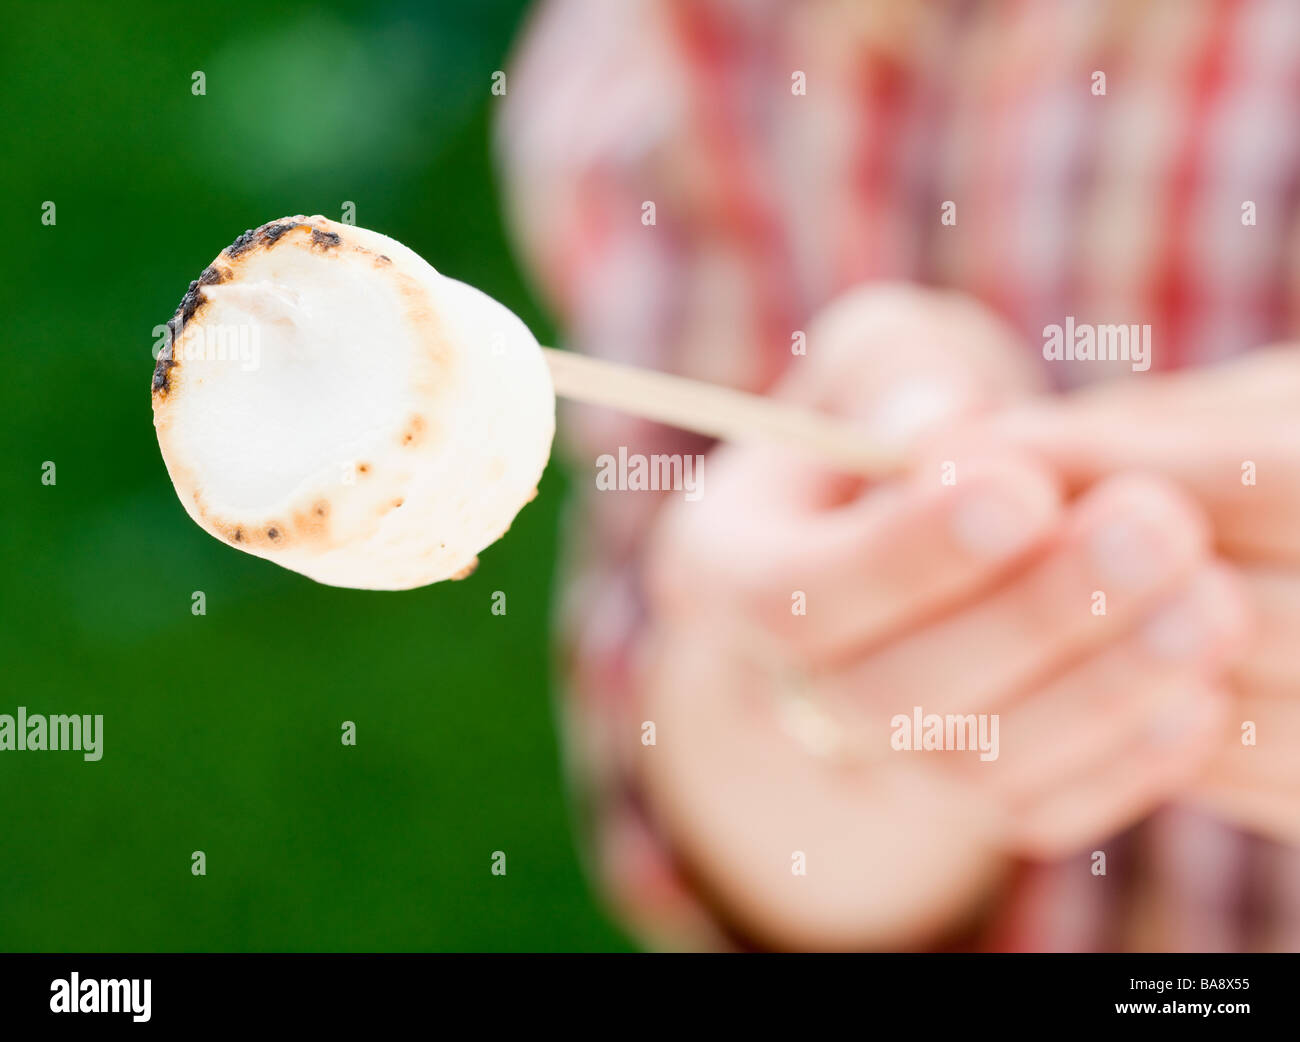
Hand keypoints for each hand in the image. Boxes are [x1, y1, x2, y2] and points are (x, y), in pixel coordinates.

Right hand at [633, 286, 1245, 948]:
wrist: (891, 556)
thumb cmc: (879, 437)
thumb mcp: (863, 371)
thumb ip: (888, 376)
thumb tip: (943, 431)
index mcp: (720, 573)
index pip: (789, 595)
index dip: (904, 553)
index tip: (1022, 487)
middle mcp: (778, 690)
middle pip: (881, 697)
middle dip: (1026, 618)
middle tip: (1154, 530)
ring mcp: (870, 763)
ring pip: (965, 772)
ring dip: (1094, 694)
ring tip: (1206, 605)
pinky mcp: (957, 805)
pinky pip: (1032, 815)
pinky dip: (1119, 766)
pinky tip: (1196, 698)